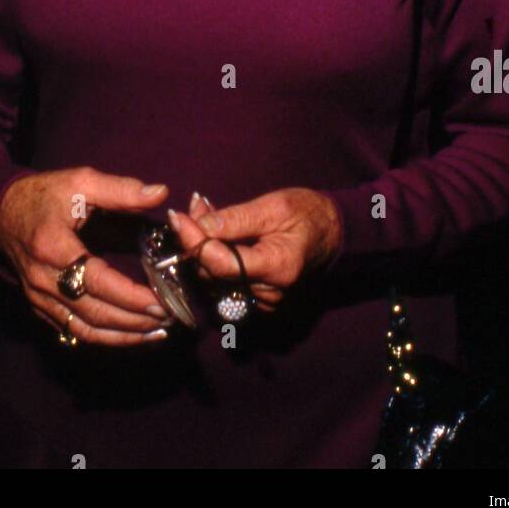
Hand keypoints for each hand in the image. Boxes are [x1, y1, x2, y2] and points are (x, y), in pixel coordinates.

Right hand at [0, 167, 172, 345]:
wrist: (1, 213)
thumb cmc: (44, 195)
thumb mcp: (81, 182)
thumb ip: (121, 190)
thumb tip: (160, 193)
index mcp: (54, 247)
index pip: (98, 281)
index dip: (131, 297)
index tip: (162, 302)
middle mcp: (44, 280)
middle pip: (94, 313)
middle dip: (134, 322)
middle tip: (170, 318)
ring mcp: (39, 298)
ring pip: (83, 330)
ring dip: (122, 337)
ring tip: (156, 332)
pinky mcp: (39, 307)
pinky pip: (72, 330)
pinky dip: (103, 337)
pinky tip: (127, 335)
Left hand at [173, 188, 342, 312]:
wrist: (331, 233)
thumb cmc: (307, 214)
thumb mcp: (274, 207)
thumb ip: (236, 219)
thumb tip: (199, 225)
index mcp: (277, 268)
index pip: (221, 263)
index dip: (195, 241)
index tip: (177, 218)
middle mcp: (268, 293)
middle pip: (213, 275)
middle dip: (195, 242)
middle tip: (189, 210)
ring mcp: (263, 301)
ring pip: (215, 280)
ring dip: (202, 249)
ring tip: (200, 215)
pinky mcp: (256, 299)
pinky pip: (225, 281)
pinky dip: (214, 258)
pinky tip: (213, 232)